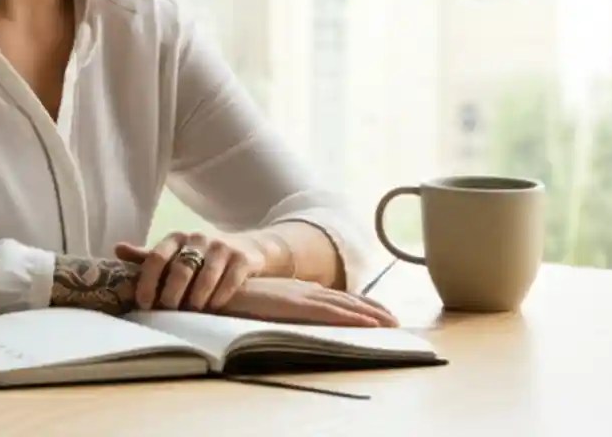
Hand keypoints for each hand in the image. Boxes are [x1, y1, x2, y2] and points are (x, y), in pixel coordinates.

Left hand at [115, 231, 265, 311]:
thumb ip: (147, 257)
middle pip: (180, 269)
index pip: (156, 258)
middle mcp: (197, 238)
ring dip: (196, 298)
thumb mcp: (173, 255)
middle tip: (168, 312)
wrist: (246, 249)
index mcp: (175, 238)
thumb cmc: (199, 258)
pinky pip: (229, 279)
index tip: (144, 304)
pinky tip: (213, 308)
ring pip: (205, 276)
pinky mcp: (241, 258)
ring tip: (191, 314)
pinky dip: (219, 296)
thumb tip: (117, 249)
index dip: (147, 282)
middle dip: (172, 294)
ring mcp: (221, 247)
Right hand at [219, 277, 398, 327]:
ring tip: (392, 324)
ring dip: (370, 314)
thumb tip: (288, 313)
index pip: (335, 297)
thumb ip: (278, 306)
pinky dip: (353, 317)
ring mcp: (302, 296)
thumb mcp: (262, 302)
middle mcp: (305, 290)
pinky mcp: (296, 305)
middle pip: (346, 299)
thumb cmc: (235, 297)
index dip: (358, 304)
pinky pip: (331, 312)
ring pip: (344, 305)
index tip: (378, 313)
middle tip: (395, 321)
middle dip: (372, 309)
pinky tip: (370, 324)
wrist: (216, 286)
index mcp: (298, 291)